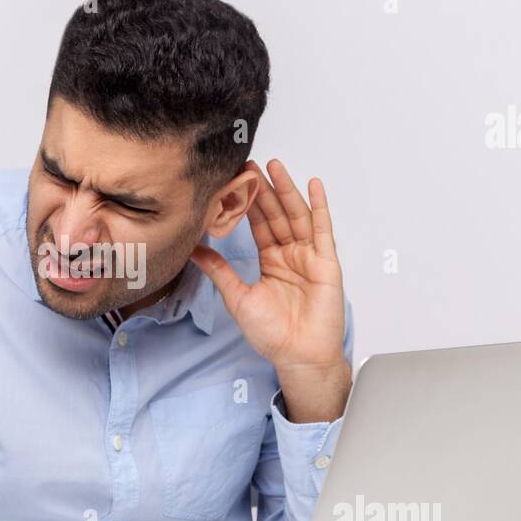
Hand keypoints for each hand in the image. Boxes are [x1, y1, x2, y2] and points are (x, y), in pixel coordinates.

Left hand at [190, 159, 349, 421]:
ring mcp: (309, 257)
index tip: (236, 181)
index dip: (248, 203)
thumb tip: (194, 250)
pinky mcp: (326, 262)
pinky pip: (323, 230)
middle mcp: (290, 255)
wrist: (298, 356)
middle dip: (265, 190)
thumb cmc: (272, 334)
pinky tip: (314, 186)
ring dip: (287, 190)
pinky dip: (320, 207)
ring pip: (296, 216)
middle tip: (251, 164)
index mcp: (271, 262)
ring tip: (275, 166)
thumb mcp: (237, 298)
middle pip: (276, 215)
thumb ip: (219, 271)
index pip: (258, 225)